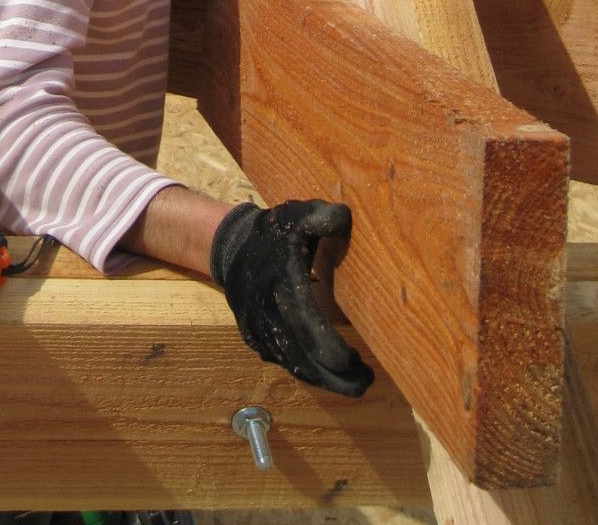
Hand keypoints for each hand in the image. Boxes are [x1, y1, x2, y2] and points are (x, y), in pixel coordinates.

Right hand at [210, 200, 373, 397]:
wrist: (232, 248)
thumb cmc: (274, 233)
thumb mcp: (296, 215)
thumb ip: (321, 216)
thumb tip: (345, 217)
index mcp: (280, 282)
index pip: (304, 321)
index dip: (327, 345)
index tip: (352, 361)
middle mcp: (267, 312)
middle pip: (302, 354)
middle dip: (335, 374)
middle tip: (366, 381)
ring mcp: (259, 329)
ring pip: (293, 364)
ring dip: (325, 378)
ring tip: (357, 381)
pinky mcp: (256, 339)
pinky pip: (284, 362)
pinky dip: (308, 372)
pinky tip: (331, 375)